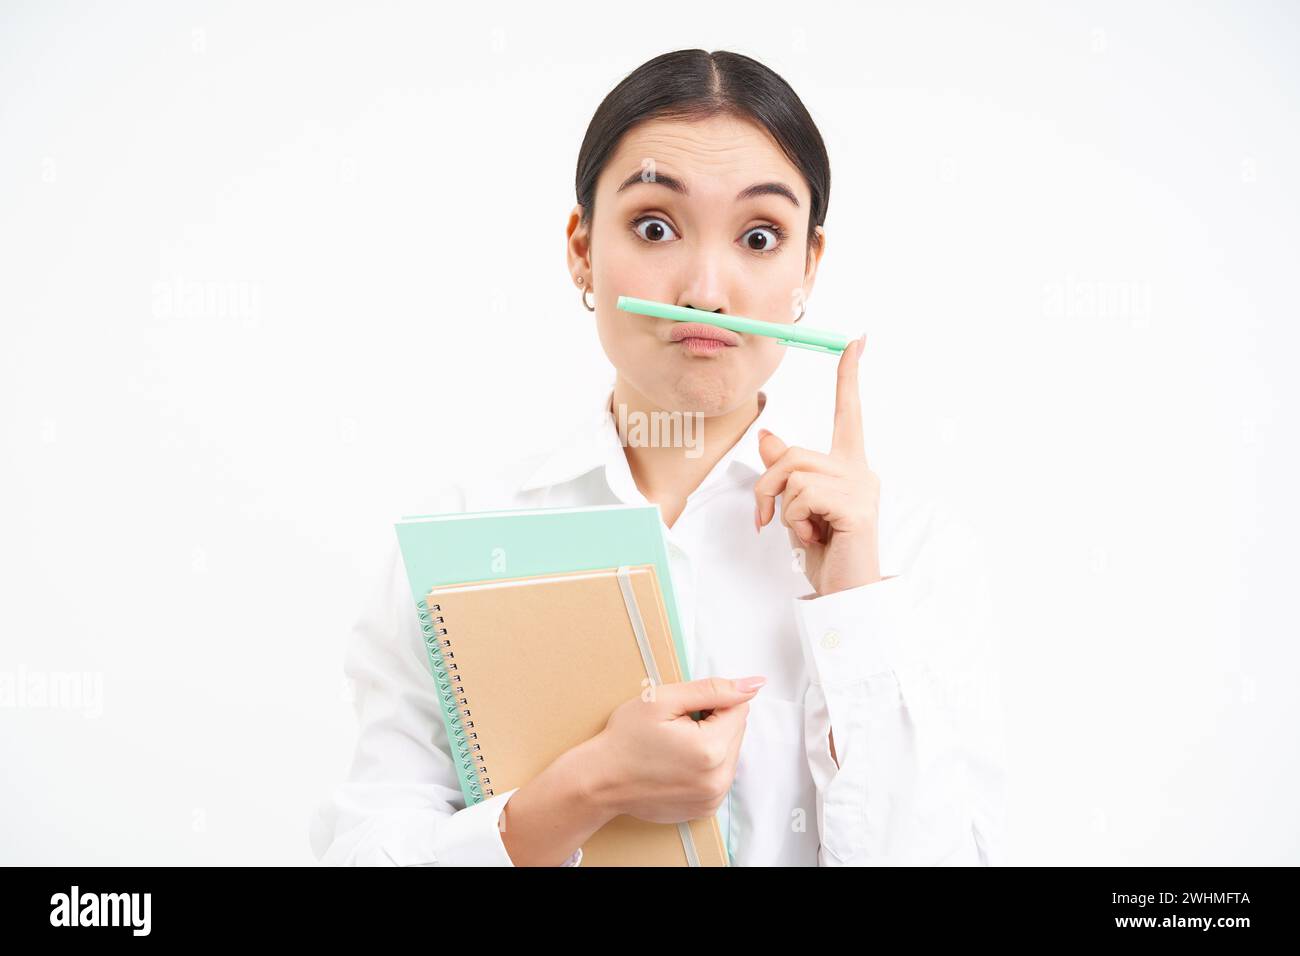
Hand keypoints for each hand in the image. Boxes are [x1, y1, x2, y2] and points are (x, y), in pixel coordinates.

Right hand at [579, 676, 764, 823]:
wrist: (600, 781)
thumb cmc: (626, 738)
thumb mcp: (664, 700)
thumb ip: (713, 689)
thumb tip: (754, 684)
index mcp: (712, 749)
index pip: (738, 708)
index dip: (710, 702)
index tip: (683, 711)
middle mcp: (719, 779)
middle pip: (736, 731)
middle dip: (712, 722)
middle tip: (675, 727)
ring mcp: (713, 798)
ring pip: (730, 752)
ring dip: (710, 743)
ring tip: (674, 746)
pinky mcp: (705, 809)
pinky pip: (719, 775)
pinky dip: (704, 765)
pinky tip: (677, 764)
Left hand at [754, 334, 881, 595]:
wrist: (846, 594)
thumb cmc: (826, 552)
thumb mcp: (797, 508)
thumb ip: (785, 472)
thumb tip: (767, 437)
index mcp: (849, 466)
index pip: (848, 413)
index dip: (849, 376)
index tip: (857, 340)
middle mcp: (859, 470)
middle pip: (791, 454)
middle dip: (766, 488)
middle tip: (766, 518)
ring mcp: (860, 487)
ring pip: (791, 474)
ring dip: (779, 508)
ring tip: (802, 531)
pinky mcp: (854, 505)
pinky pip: (801, 497)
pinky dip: (794, 521)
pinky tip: (815, 538)